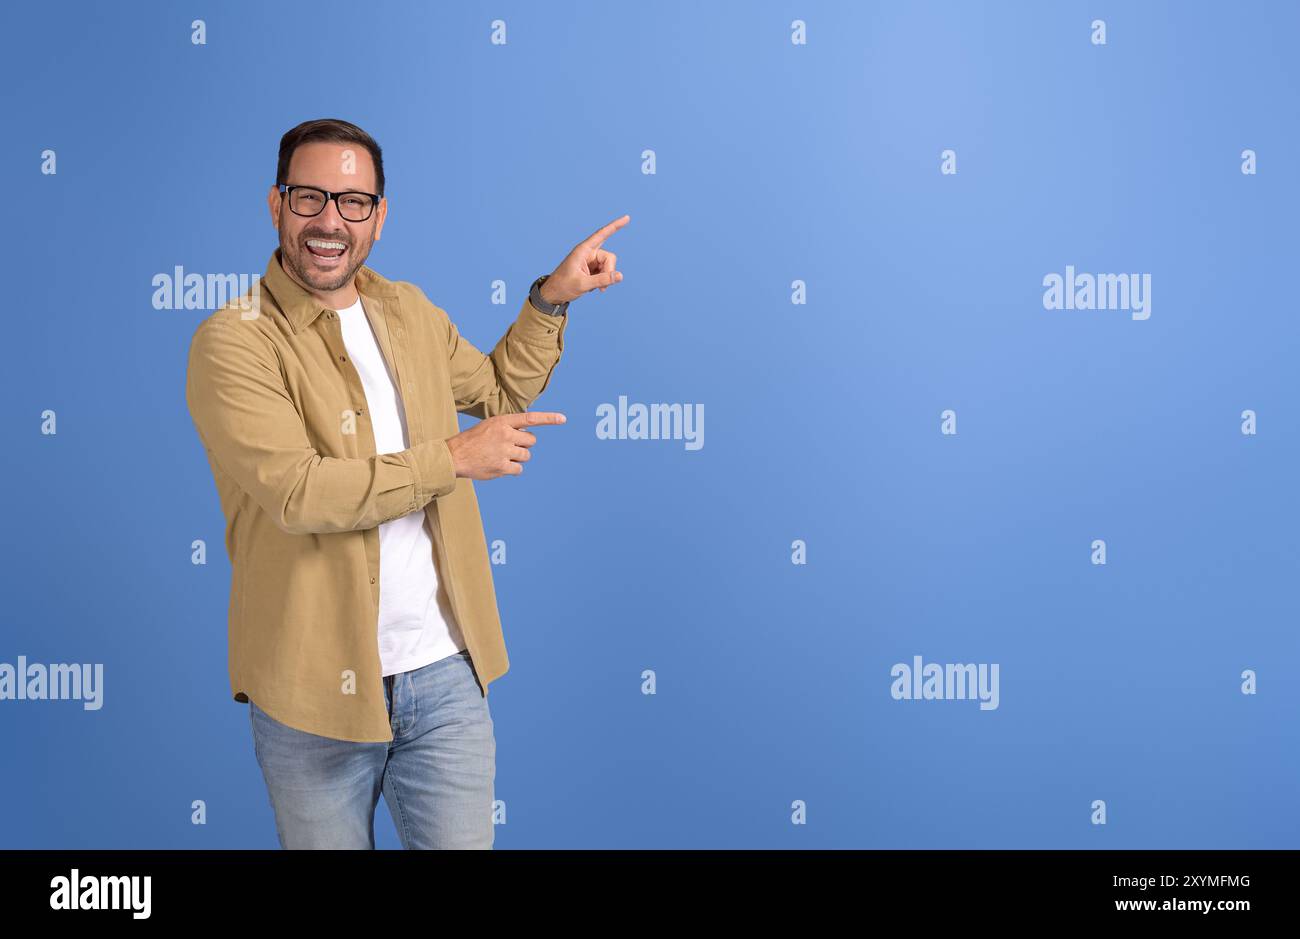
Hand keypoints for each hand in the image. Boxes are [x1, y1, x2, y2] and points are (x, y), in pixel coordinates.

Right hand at [445, 411, 566, 479]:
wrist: (454, 456)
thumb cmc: (473, 441)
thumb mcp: (490, 426)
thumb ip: (509, 428)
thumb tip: (528, 436)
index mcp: (502, 421)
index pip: (530, 418)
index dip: (548, 418)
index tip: (563, 419)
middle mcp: (505, 434)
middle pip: (531, 441)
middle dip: (524, 445)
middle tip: (508, 447)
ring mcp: (504, 451)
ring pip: (526, 456)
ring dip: (518, 458)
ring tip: (501, 456)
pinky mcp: (502, 466)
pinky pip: (519, 469)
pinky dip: (512, 469)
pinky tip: (499, 466)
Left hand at [539, 214, 630, 303]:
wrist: (554, 293)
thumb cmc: (564, 286)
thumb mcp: (583, 284)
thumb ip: (602, 280)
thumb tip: (620, 276)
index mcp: (583, 250)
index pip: (602, 234)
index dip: (615, 226)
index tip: (627, 218)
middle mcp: (588, 253)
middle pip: (609, 257)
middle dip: (609, 271)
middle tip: (602, 287)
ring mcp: (591, 261)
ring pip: (609, 266)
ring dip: (605, 278)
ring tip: (596, 288)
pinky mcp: (592, 269)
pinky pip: (605, 273)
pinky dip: (603, 281)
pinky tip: (594, 287)